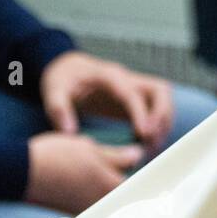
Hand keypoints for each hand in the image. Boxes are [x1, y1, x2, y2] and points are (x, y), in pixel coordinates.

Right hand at [25, 131, 142, 215]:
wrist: (21, 174)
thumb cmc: (55, 157)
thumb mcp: (89, 148)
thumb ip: (117, 155)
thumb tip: (137, 155)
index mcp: (111, 186)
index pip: (138, 186)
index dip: (139, 175)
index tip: (136, 168)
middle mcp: (102, 204)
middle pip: (122, 196)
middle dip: (121, 183)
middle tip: (117, 167)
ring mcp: (87, 211)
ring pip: (105, 200)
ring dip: (105, 190)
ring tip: (93, 173)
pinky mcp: (73, 213)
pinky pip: (90, 204)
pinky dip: (90, 195)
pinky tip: (80, 182)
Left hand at [41, 50, 174, 148]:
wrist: (67, 69)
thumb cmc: (62, 80)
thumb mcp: (53, 92)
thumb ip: (59, 110)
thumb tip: (70, 132)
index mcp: (108, 76)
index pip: (132, 93)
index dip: (141, 113)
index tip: (144, 134)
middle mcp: (127, 79)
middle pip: (160, 90)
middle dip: (162, 116)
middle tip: (151, 141)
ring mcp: (134, 88)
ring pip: (162, 100)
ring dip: (163, 123)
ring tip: (150, 148)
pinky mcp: (135, 100)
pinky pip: (156, 110)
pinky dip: (157, 126)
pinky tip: (146, 145)